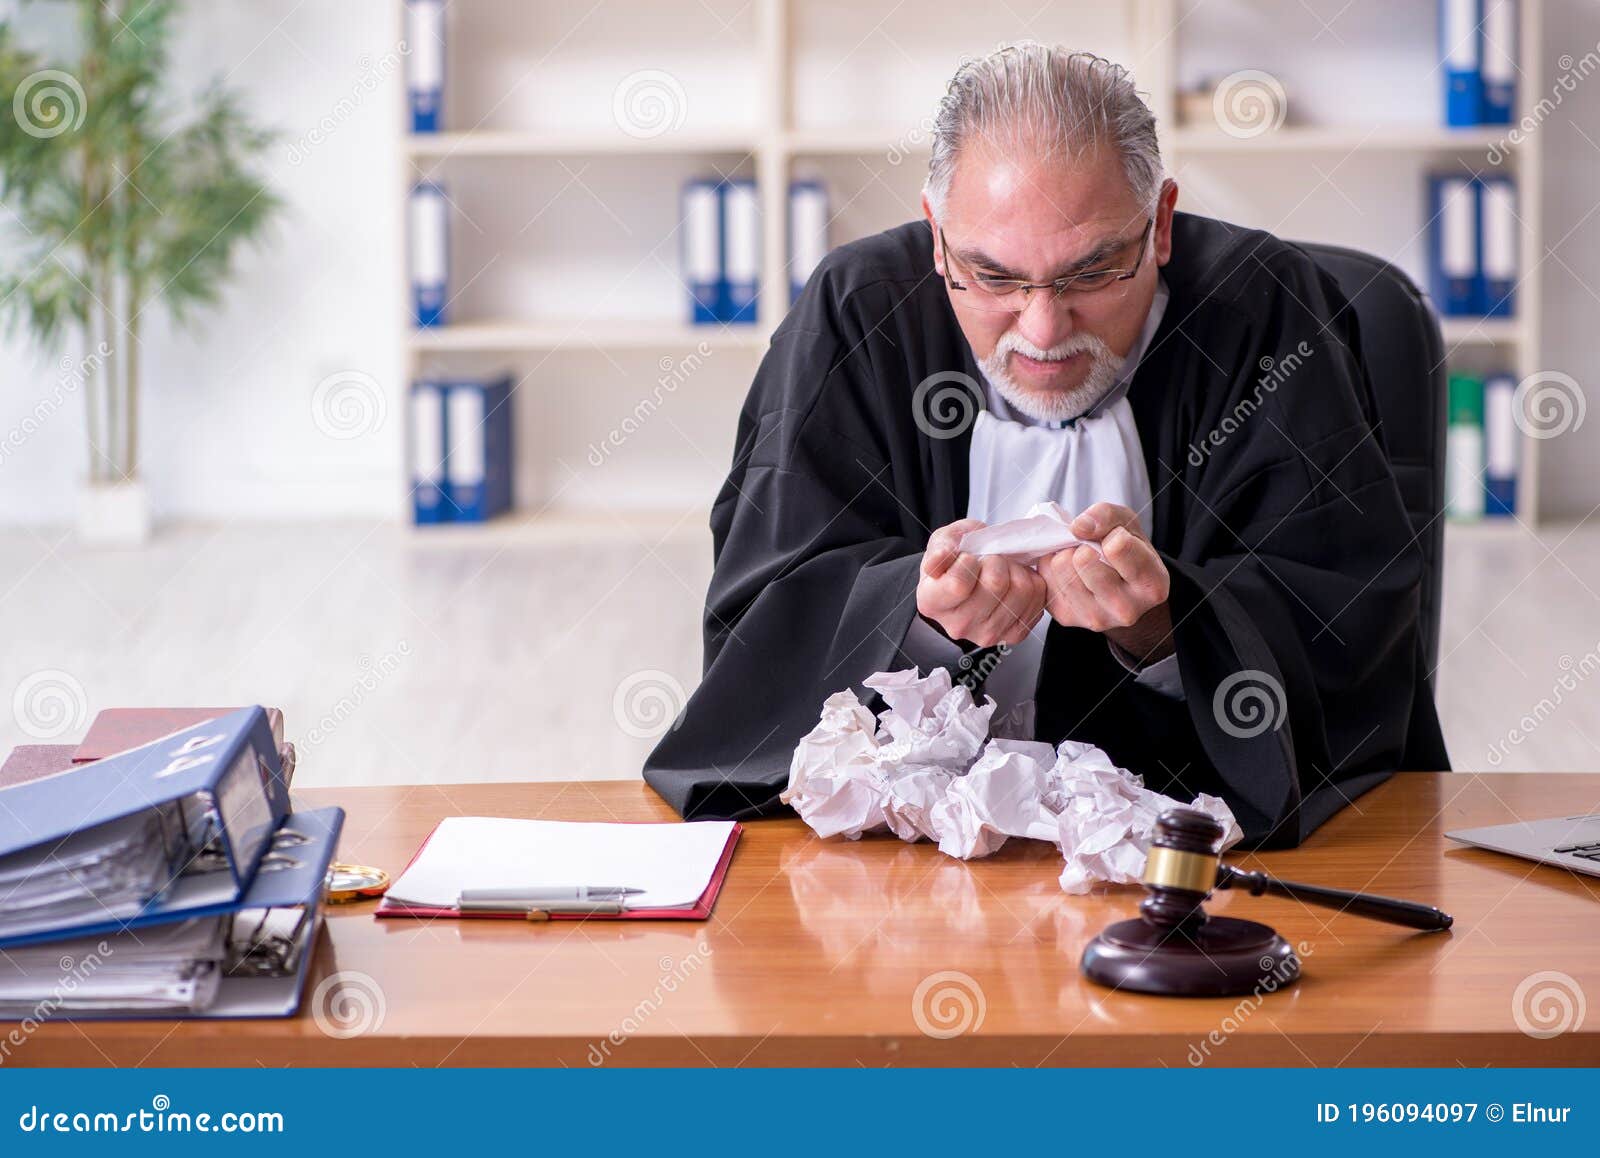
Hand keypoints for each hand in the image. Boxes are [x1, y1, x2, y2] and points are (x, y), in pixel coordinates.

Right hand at [917, 518, 1046, 647]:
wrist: (970, 581)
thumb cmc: (955, 560)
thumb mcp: (943, 543)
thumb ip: (941, 547)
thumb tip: (942, 557)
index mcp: (932, 603)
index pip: (959, 584)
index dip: (968, 562)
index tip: (967, 557)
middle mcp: (959, 625)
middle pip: (995, 584)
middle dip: (997, 560)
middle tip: (989, 560)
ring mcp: (988, 634)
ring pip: (1021, 589)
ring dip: (1016, 569)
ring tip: (1003, 569)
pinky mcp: (1015, 634)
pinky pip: (1038, 597)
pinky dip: (1032, 581)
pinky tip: (1015, 581)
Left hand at [1037, 502, 1173, 664]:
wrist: (1120, 588)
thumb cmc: (1128, 551)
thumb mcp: (1128, 524)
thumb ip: (1108, 516)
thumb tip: (1079, 527)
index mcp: (1152, 586)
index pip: (1117, 547)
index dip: (1111, 533)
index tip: (1115, 538)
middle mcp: (1126, 609)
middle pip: (1083, 558)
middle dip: (1084, 545)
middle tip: (1093, 549)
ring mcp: (1095, 618)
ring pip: (1060, 566)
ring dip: (1066, 554)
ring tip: (1080, 560)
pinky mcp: (1068, 618)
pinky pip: (1044, 578)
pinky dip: (1052, 567)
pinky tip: (1069, 572)